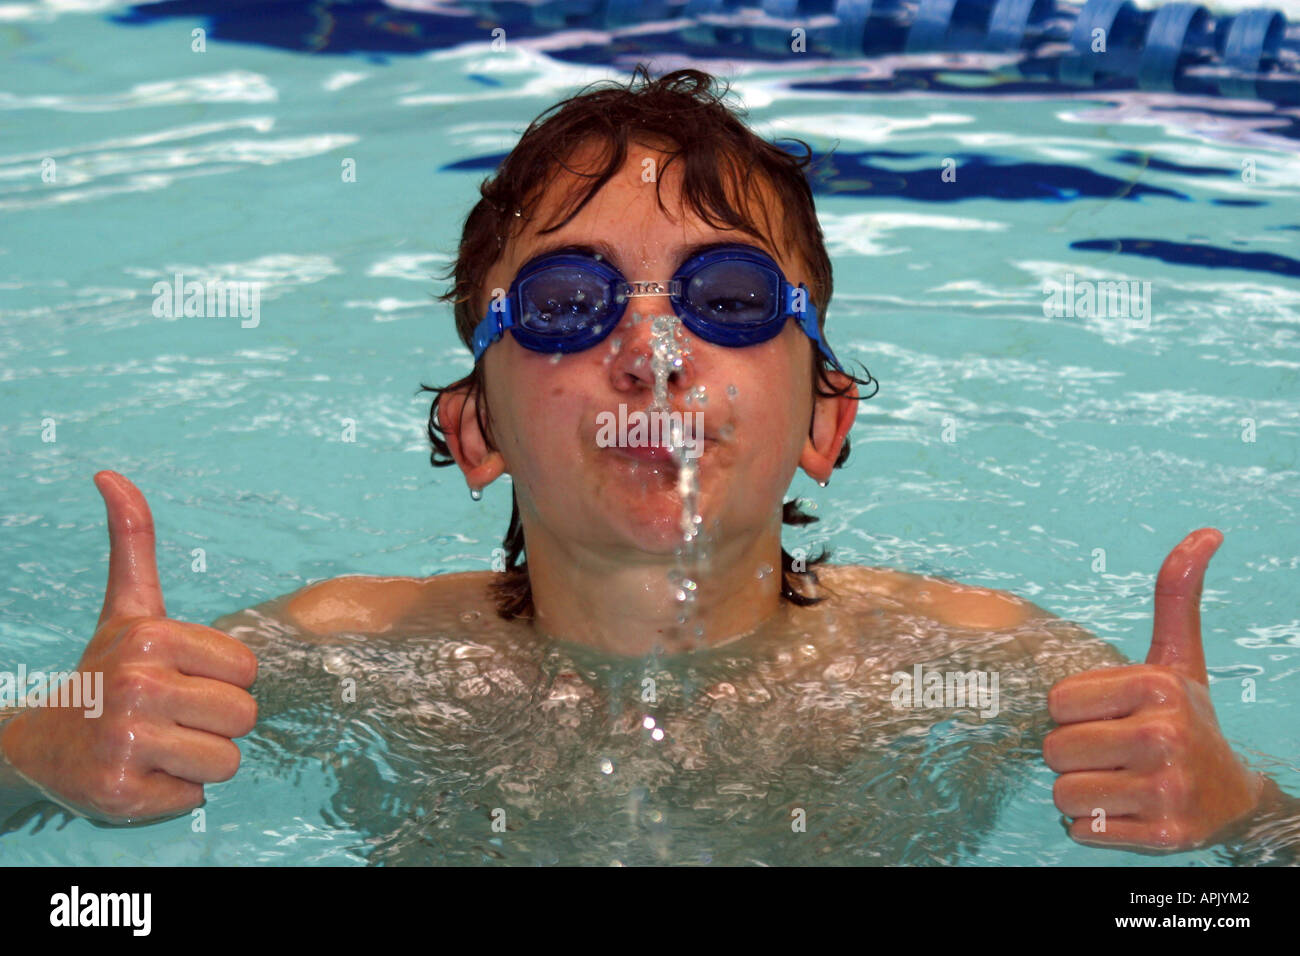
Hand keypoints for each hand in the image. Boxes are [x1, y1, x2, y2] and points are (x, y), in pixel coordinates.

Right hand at [0, 472, 257, 823]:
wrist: (42, 745)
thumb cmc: (106, 671)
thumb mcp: (127, 607)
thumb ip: (132, 541)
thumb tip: (111, 475)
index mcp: (151, 637)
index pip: (248, 671)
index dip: (222, 679)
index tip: (180, 678)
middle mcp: (136, 687)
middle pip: (245, 716)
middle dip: (216, 722)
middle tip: (171, 716)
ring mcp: (126, 743)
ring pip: (228, 761)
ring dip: (199, 760)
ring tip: (158, 745)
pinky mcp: (122, 795)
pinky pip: (197, 797)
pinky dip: (175, 794)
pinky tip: (139, 774)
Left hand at [1043, 528, 1263, 851]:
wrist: (1231, 797)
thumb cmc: (1186, 717)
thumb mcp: (1179, 657)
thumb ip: (1175, 595)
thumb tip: (1205, 534)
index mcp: (1157, 685)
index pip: (1056, 703)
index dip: (1074, 713)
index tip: (1111, 716)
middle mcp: (1165, 735)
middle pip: (1054, 750)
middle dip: (1073, 755)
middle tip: (1112, 753)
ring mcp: (1167, 789)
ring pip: (1063, 793)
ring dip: (1079, 792)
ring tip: (1118, 781)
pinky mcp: (1164, 837)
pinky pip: (1082, 830)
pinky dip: (1094, 826)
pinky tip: (1127, 811)